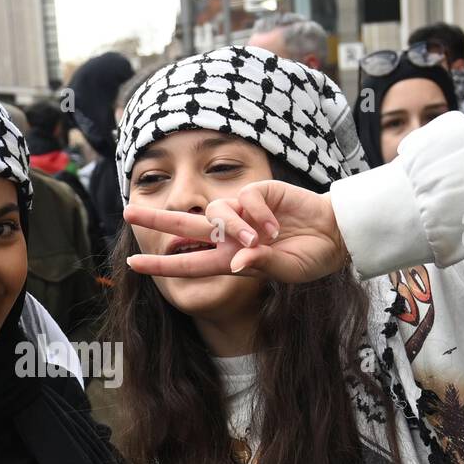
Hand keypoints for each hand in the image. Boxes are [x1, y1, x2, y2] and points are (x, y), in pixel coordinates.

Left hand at [123, 180, 346, 283]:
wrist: (335, 234)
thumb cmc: (311, 257)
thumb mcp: (287, 270)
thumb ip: (262, 266)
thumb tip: (237, 262)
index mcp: (230, 260)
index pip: (188, 262)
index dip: (161, 263)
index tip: (133, 262)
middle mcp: (230, 237)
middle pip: (184, 225)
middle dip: (156, 219)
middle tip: (127, 212)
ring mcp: (242, 213)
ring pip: (216, 212)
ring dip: (236, 226)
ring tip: (264, 238)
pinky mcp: (257, 192)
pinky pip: (244, 199)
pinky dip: (257, 213)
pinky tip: (276, 224)